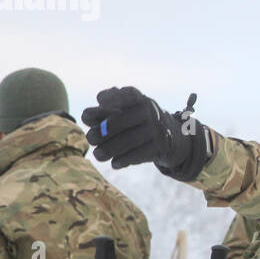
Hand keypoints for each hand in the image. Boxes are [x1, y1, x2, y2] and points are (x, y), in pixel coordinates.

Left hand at [82, 88, 212, 180]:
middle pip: (118, 122)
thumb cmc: (136, 123)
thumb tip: (88, 116)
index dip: (107, 102)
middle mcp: (149, 110)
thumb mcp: (123, 111)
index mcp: (138, 98)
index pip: (122, 95)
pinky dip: (122, 160)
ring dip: (108, 150)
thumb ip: (102, 111)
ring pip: (126, 141)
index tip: (90, 114)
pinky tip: (114, 163)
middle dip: (100, 133)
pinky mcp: (160, 146)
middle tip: (90, 139)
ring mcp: (156, 128)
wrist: (171, 137)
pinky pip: (137, 154)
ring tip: (98, 155)